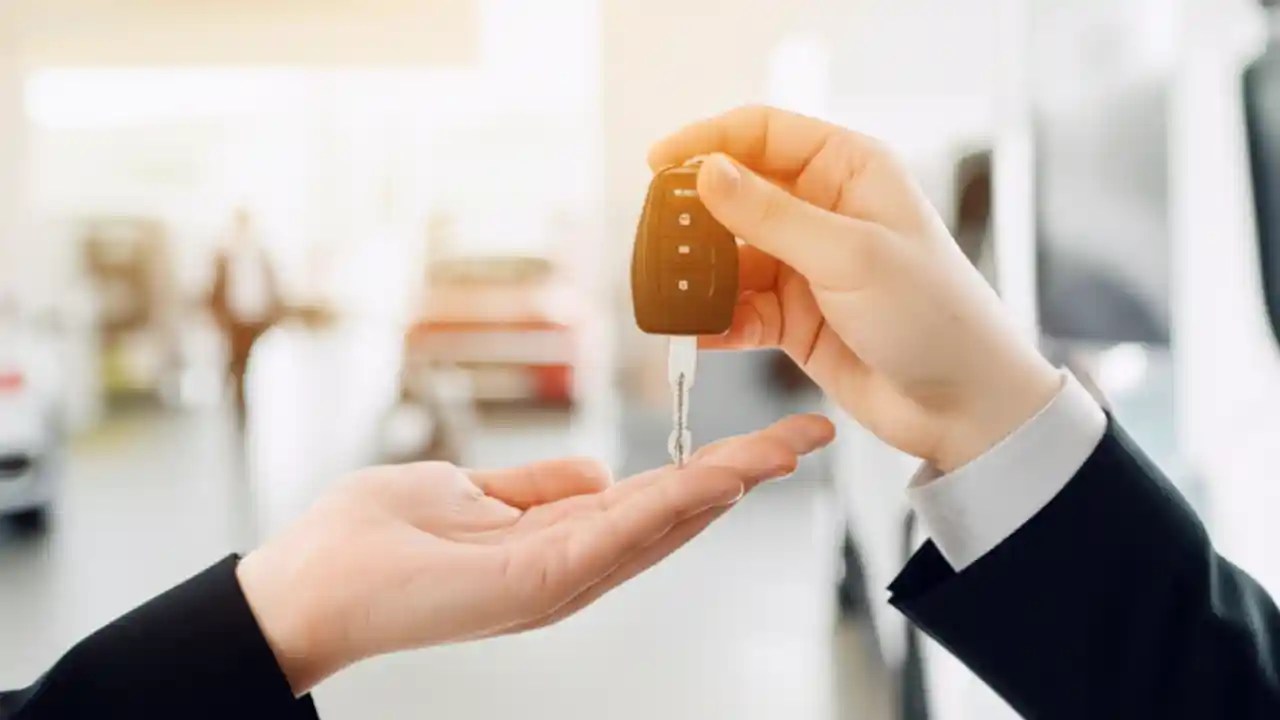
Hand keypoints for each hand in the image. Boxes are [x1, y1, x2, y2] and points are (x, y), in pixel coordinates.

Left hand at [236, 413, 833, 693]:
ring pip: (658, 528)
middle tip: (804, 436)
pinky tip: (710, 479)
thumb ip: (536, 487)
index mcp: (555, 543)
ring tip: (779, 449)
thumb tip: (597, 472)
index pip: (649, 501)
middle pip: (672, 516)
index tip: (765, 439)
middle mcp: (569, 569)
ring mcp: (555, 582)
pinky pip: (612, 540)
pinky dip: (668, 508)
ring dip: (723, 486)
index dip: (711, 469)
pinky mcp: (531, 587)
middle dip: (742, 475)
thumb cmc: (371, 540)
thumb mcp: (468, 492)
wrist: (305, 584)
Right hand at [649, 106, 1060, 470]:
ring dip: (702, 275)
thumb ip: (772, 215)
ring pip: (730, 255)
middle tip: (659, 236)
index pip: (763, 133)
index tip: (658, 163)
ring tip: (677, 293)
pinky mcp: (794, 316)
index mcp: (850, 170)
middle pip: (737, 193)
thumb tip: (706, 172)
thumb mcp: (849, 255)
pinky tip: (699, 331)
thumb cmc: (935, 316)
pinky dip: (716, 319)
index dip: (707, 140)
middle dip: (696, 216)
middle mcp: (824, 210)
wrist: (964, 406)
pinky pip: (738, 308)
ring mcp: (806, 265)